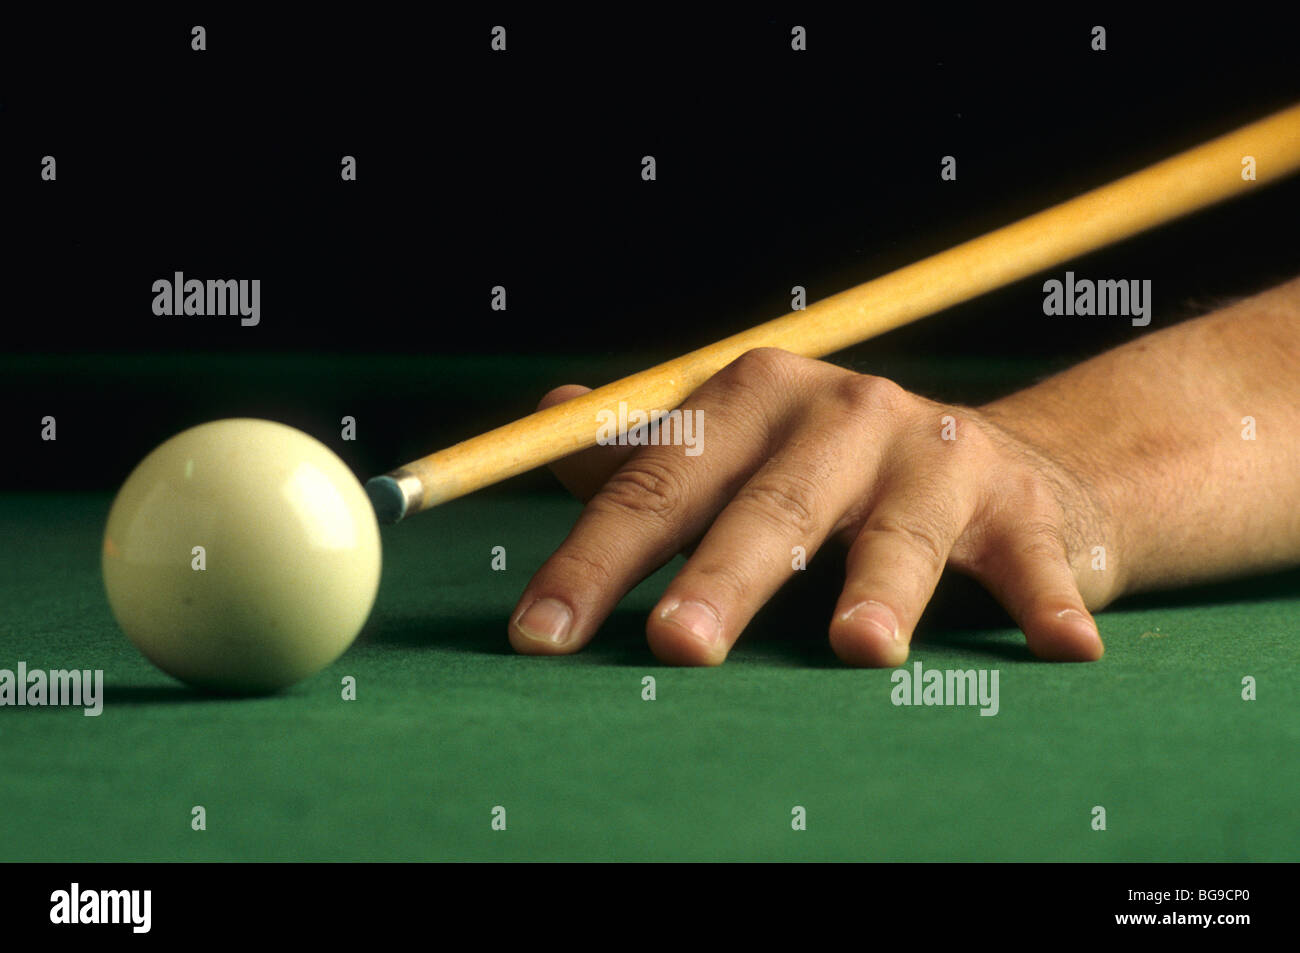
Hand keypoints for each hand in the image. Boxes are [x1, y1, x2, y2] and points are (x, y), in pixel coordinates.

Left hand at [509, 348, 1110, 665]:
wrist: (987, 468)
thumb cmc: (827, 477)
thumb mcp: (735, 451)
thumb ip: (642, 453)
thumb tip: (540, 419)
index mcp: (752, 399)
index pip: (659, 484)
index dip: (594, 561)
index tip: (539, 637)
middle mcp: (841, 413)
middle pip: (768, 507)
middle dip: (721, 579)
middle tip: (677, 646)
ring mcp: (934, 455)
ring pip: (896, 532)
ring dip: (881, 587)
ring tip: (860, 647)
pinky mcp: (1018, 505)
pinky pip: (1031, 559)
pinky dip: (1047, 602)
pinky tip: (1065, 650)